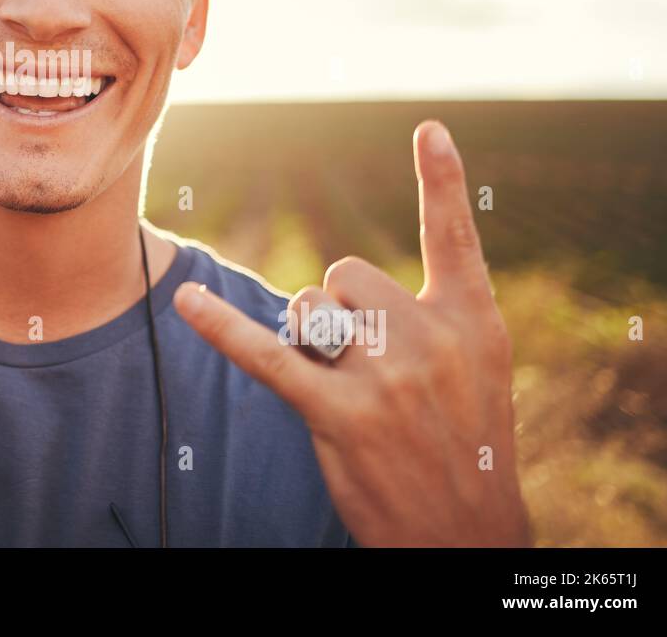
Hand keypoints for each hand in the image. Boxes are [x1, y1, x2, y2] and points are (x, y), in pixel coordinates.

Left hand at [174, 120, 530, 546]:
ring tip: (348, 394)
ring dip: (309, 341)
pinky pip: (267, 355)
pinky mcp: (338, 415)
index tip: (427, 128)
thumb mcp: (479, 373)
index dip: (441, 179)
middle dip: (336, 311)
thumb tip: (340, 284)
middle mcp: (431, 339)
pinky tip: (187, 300)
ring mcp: (384, 377)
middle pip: (343, 273)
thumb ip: (431, 316)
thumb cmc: (465, 447)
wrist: (466, 537)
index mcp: (473, 321)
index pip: (454, 235)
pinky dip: (221, 327)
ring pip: (306, 308)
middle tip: (365, 370)